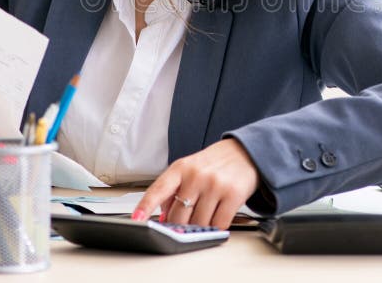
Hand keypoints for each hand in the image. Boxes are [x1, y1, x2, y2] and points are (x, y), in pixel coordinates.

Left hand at [132, 138, 259, 229]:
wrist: (245, 152)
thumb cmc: (214, 164)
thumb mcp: (189, 169)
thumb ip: (173, 191)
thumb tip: (162, 218)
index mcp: (181, 168)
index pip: (158, 190)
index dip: (145, 207)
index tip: (136, 220)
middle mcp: (196, 175)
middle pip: (178, 215)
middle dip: (180, 224)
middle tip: (186, 222)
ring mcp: (215, 185)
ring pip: (198, 222)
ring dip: (199, 227)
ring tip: (205, 215)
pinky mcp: (233, 194)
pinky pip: (218, 224)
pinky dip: (216, 228)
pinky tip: (217, 219)